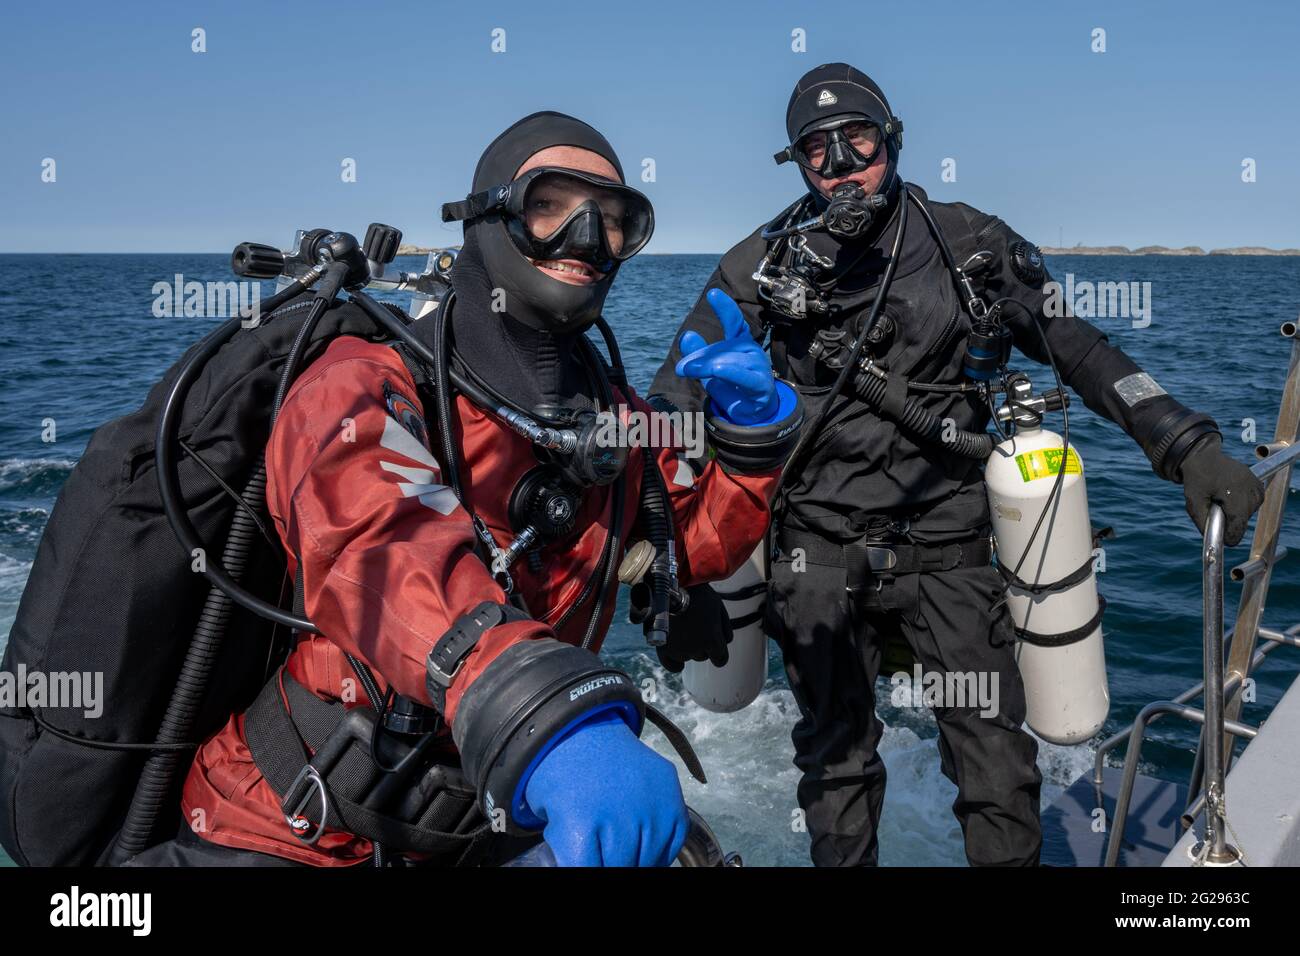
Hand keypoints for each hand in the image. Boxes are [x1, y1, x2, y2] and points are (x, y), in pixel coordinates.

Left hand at [523, 709, 688, 866]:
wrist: (583, 734)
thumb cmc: (563, 780)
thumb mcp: (553, 821)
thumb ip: (571, 855)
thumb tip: (588, 867)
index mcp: (580, 825)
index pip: (589, 871)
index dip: (587, 866)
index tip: (587, 858)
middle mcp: (621, 818)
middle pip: (622, 868)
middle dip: (611, 862)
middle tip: (605, 851)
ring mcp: (651, 808)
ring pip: (649, 861)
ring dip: (637, 859)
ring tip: (624, 848)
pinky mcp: (672, 800)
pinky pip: (674, 842)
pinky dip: (660, 851)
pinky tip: (644, 845)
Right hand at [629, 582, 732, 672]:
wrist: (669, 586)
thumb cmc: (696, 594)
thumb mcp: (717, 606)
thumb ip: (725, 628)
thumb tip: (724, 644)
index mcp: (712, 640)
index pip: (721, 659)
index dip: (719, 653)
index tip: (716, 648)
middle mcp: (696, 649)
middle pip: (703, 656)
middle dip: (702, 645)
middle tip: (695, 626)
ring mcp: (678, 650)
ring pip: (688, 658)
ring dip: (688, 648)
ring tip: (683, 628)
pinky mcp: (662, 649)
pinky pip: (672, 665)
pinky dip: (676, 662)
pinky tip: (678, 656)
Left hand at [675, 289, 778, 424]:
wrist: (751, 415)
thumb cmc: (731, 387)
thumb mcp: (709, 370)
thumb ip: (699, 355)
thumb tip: (687, 336)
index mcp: (739, 343)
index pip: (734, 322)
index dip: (725, 308)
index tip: (713, 294)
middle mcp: (751, 351)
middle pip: (724, 348)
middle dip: (701, 357)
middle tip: (682, 367)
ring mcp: (758, 367)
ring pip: (731, 361)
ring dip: (709, 365)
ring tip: (689, 369)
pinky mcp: (761, 385)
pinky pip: (745, 377)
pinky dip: (731, 372)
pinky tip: (717, 369)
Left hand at [1180, 435, 1264, 545]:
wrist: (1204, 456)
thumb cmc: (1196, 479)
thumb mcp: (1193, 501)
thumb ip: (1202, 522)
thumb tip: (1214, 540)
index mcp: (1233, 491)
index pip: (1238, 521)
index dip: (1232, 535)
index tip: (1225, 542)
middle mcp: (1249, 487)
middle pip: (1243, 519)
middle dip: (1230, 523)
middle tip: (1216, 513)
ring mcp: (1255, 484)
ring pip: (1249, 513)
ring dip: (1237, 514)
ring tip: (1221, 501)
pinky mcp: (1258, 483)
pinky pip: (1254, 504)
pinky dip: (1243, 506)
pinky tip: (1231, 498)